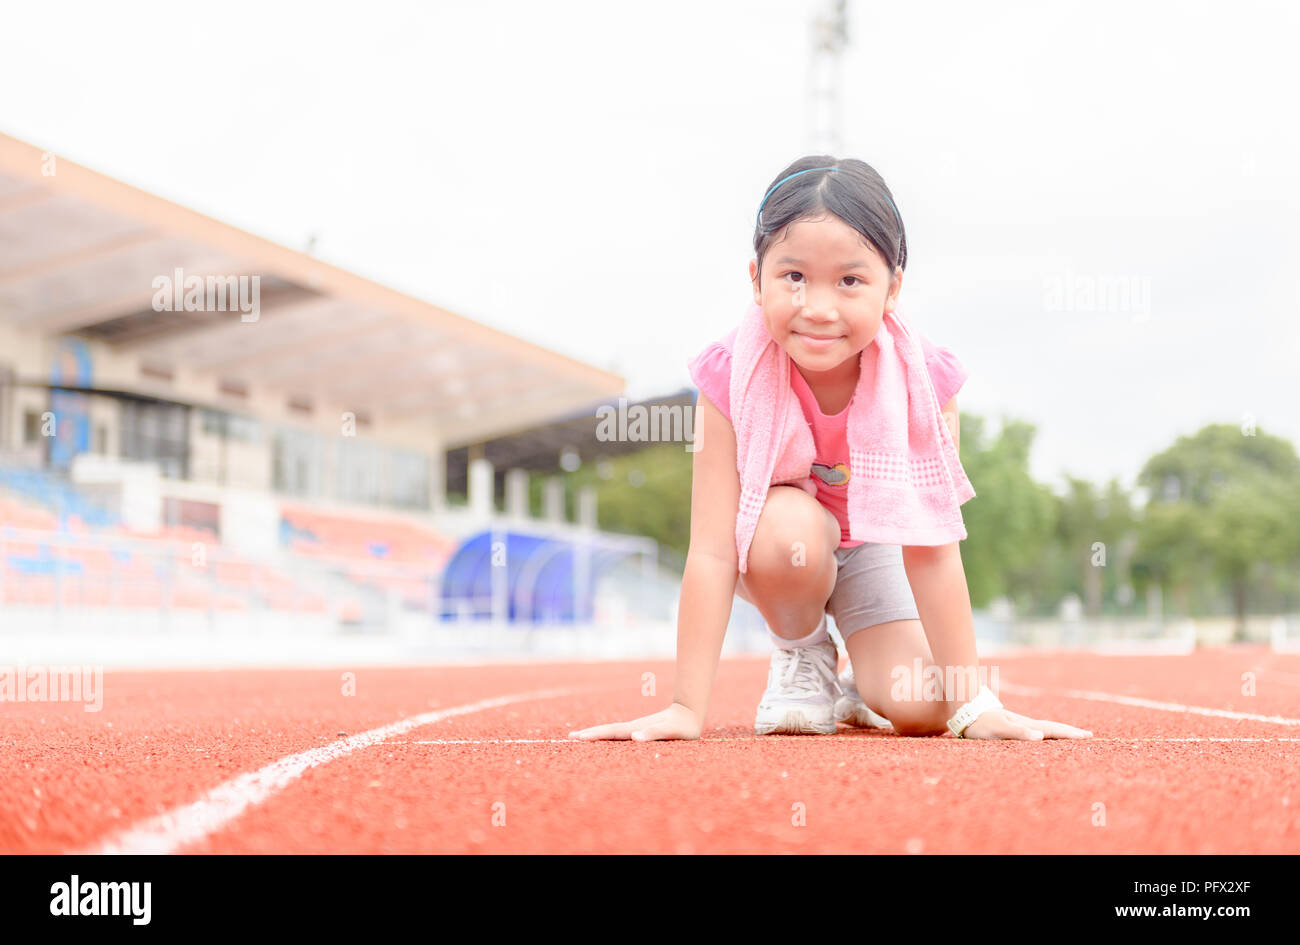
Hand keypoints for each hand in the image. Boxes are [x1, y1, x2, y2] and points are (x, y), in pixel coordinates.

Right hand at [568, 702, 702, 741]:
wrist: (689, 714)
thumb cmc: (682, 726)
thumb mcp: (670, 731)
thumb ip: (654, 734)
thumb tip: (634, 738)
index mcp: (636, 729)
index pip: (611, 732)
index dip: (595, 735)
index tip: (578, 737)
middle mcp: (633, 728)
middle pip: (607, 731)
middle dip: (590, 734)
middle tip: (571, 736)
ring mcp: (635, 729)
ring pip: (612, 732)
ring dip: (596, 735)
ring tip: (581, 737)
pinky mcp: (640, 732)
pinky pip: (619, 735)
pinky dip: (607, 737)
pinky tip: (604, 740)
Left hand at [959, 706, 1092, 739]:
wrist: (964, 710)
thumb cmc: (980, 723)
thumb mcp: (998, 729)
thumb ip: (1017, 732)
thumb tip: (1040, 737)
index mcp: (1026, 725)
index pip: (1053, 730)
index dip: (1069, 734)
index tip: (1088, 736)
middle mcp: (1025, 724)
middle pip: (1052, 728)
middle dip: (1070, 732)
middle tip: (1088, 736)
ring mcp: (1019, 724)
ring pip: (1045, 728)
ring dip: (1060, 733)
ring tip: (1072, 736)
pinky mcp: (1011, 727)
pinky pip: (1035, 731)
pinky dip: (1046, 734)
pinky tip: (1044, 737)